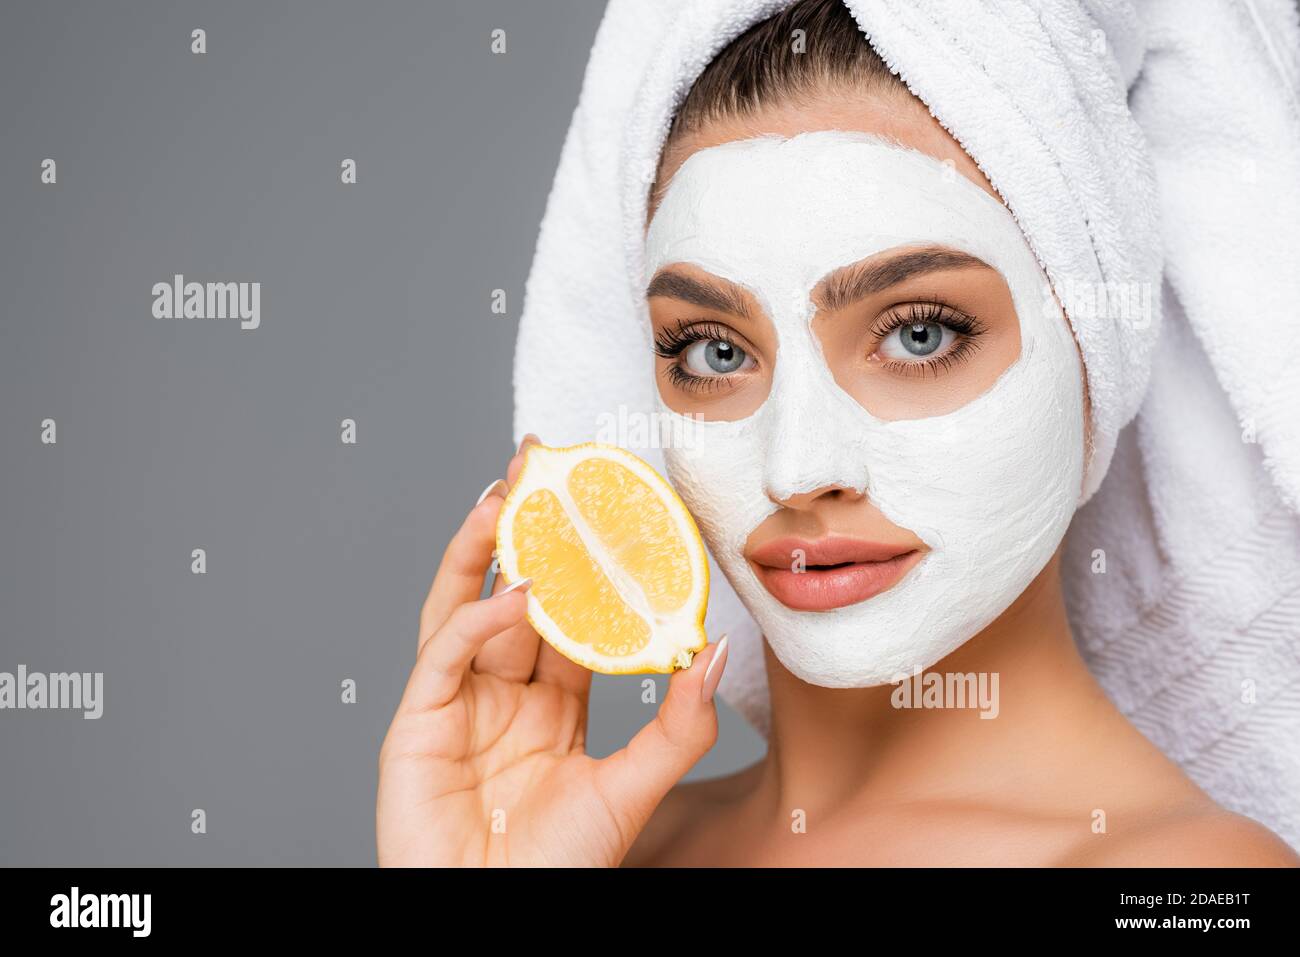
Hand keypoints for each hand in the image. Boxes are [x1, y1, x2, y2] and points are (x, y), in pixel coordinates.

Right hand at [377, 436, 728, 866]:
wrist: (495, 921)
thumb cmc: (559, 870)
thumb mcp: (632, 789)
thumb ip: (677, 725)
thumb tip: (714, 651)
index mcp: (547, 706)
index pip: (566, 615)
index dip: (581, 563)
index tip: (603, 505)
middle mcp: (498, 695)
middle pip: (507, 592)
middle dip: (522, 529)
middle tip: (539, 463)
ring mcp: (453, 706)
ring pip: (462, 605)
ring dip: (481, 548)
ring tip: (507, 491)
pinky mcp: (415, 725)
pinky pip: (445, 655)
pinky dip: (479, 620)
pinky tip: (517, 594)